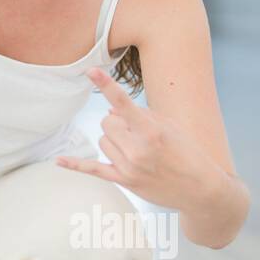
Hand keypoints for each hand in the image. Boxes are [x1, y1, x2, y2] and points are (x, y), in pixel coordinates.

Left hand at [54, 67, 213, 207]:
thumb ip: (142, 114)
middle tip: (137, 130)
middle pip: (107, 121)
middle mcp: (138, 150)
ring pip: (102, 140)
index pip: (123, 103)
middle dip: (118, 121)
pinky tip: (58, 160)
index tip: (91, 70)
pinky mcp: (124, 181)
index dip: (106, 85)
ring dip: (113, 139)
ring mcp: (129, 167)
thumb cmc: (188, 152)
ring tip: (136, 147)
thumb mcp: (171, 127)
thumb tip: (111, 111)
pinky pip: (93, 169)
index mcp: (152, 131)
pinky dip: (75, 164)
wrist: (201, 190)